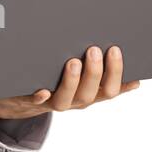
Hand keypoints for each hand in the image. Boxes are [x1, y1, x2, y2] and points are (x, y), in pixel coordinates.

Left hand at [0, 45, 139, 119]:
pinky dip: (41, 97)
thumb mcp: (84, 75)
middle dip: (94, 71)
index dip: (116, 72)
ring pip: (66, 98)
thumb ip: (101, 68)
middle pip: (90, 93)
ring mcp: (55, 101)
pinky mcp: (34, 100)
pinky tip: (43, 90)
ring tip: (73, 62)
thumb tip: (124, 56)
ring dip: (72, 81)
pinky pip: (37, 102)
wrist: (27, 98)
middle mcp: (76, 100)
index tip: (115, 49)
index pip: (110, 88)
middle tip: (94, 50)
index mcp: (91, 92)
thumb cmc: (61, 78)